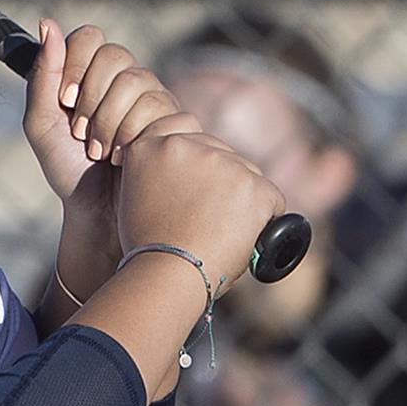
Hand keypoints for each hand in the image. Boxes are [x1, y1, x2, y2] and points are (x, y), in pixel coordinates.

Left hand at [23, 20, 198, 214]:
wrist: (97, 211)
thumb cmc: (67, 168)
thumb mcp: (41, 123)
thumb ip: (43, 76)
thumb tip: (47, 23)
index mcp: (91, 75)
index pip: (90, 37)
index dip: (76, 64)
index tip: (65, 101)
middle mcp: (124, 81)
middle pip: (116, 55)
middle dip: (92, 98)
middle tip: (81, 133)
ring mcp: (154, 98)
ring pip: (139, 80)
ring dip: (111, 121)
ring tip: (101, 152)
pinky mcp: (176, 121)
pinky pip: (161, 108)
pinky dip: (133, 136)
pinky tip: (125, 158)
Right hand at [114, 127, 284, 290]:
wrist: (166, 273)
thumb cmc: (148, 247)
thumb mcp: (136, 196)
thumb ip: (159, 173)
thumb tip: (188, 174)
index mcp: (152, 146)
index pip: (181, 132)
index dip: (189, 160)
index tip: (188, 185)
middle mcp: (187, 145)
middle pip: (218, 152)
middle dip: (217, 179)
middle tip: (204, 217)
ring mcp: (225, 164)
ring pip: (245, 174)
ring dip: (239, 198)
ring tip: (219, 231)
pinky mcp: (256, 186)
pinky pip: (271, 199)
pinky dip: (264, 218)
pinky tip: (243, 235)